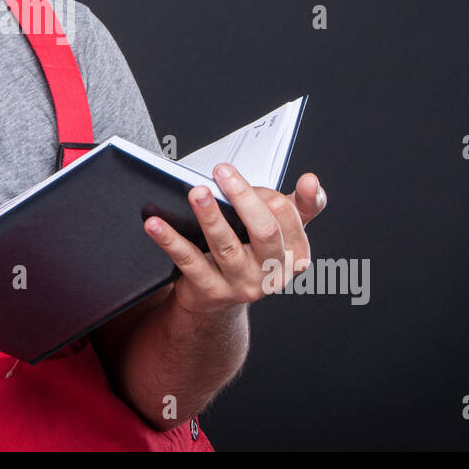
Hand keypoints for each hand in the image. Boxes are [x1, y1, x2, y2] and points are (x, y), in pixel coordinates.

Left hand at [144, 165, 326, 314]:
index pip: (287, 218)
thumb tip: (313, 181)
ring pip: (226, 246)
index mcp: (294, 254)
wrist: (218, 297)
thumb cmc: (250, 251)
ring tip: (196, 191)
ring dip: (210, 217)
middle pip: (265, 232)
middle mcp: (272, 273)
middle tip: (222, 171)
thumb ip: (300, 205)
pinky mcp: (210, 291)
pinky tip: (155, 223)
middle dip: (244, 198)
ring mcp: (241, 285)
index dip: (264, 193)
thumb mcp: (279, 231)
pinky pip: (189, 261)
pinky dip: (170, 240)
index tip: (240, 174)